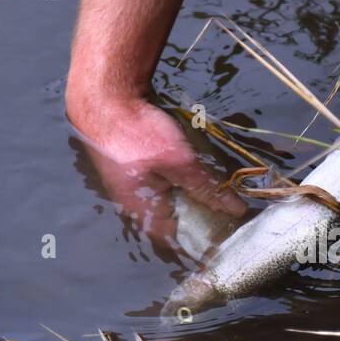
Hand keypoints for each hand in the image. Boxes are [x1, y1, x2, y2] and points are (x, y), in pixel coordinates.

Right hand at [67, 92, 245, 245]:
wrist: (104, 98)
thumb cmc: (138, 133)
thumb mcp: (180, 162)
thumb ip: (207, 189)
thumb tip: (235, 210)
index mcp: (143, 211)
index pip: (179, 242)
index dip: (205, 242)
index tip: (229, 237)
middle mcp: (135, 206)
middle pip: (175, 224)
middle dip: (202, 220)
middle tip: (230, 214)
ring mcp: (133, 188)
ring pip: (170, 205)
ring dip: (192, 202)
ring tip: (218, 196)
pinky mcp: (135, 172)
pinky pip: (162, 189)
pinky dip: (181, 187)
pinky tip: (197, 178)